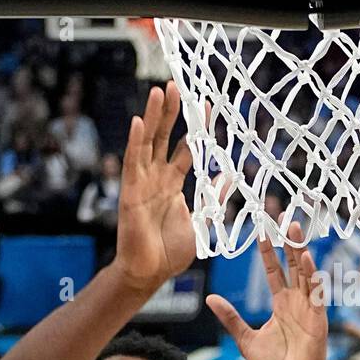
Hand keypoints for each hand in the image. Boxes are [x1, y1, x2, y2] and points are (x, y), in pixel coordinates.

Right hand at [113, 83, 195, 296]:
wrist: (149, 273)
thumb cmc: (170, 253)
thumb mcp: (201, 222)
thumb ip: (212, 199)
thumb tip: (229, 177)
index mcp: (172, 185)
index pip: (185, 149)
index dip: (196, 128)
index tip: (207, 105)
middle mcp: (156, 179)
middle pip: (163, 138)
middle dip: (170, 112)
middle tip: (176, 86)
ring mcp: (141, 184)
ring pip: (147, 143)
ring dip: (152, 118)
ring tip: (159, 92)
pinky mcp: (130, 194)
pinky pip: (133, 164)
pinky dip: (134, 142)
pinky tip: (137, 122)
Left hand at [206, 223, 327, 359]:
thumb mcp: (245, 339)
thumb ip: (230, 317)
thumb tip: (210, 298)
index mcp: (281, 305)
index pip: (274, 271)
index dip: (269, 251)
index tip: (262, 230)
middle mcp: (296, 303)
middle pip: (293, 266)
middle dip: (289, 243)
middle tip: (284, 218)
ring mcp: (309, 310)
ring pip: (306, 275)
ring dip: (301, 253)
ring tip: (295, 230)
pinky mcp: (318, 322)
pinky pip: (316, 296)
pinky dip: (313, 279)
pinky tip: (307, 262)